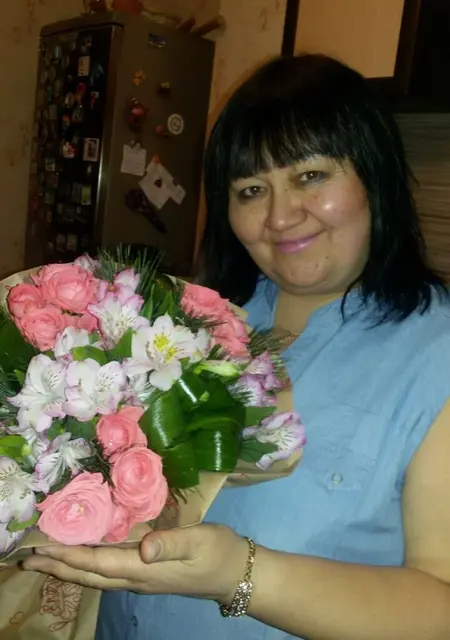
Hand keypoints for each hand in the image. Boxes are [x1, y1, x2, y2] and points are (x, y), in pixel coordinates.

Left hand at [21, 524, 248, 602]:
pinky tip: (82, 559)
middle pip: (89, 575)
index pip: (98, 563)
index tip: (42, 549)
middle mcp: (136, 578)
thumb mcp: (200, 542)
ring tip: (45, 560)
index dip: (69, 556)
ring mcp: (141, 579)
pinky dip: (86, 566)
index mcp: (145, 569)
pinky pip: (106, 572)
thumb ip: (172, 544)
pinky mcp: (146, 575)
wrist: (237, 574)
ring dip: (68, 569)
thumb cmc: (219, 553)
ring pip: (95, 576)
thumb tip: (144, 548)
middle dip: (57, 567)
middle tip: (27, 559)